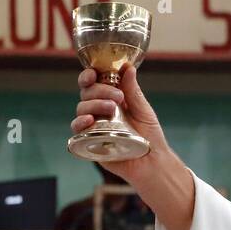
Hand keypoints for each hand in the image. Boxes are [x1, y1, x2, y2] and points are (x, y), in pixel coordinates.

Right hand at [70, 63, 169, 185]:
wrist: (152, 162)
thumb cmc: (149, 136)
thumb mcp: (143, 111)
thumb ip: (133, 91)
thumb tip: (128, 67)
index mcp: (111, 99)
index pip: (94, 83)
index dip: (89, 75)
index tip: (94, 73)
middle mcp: (99, 110)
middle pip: (87, 92)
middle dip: (100, 90)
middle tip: (118, 97)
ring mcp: (93, 125)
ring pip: (82, 107)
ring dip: (94, 104)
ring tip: (111, 108)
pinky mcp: (90, 140)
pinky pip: (77, 128)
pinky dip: (80, 121)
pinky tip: (89, 120)